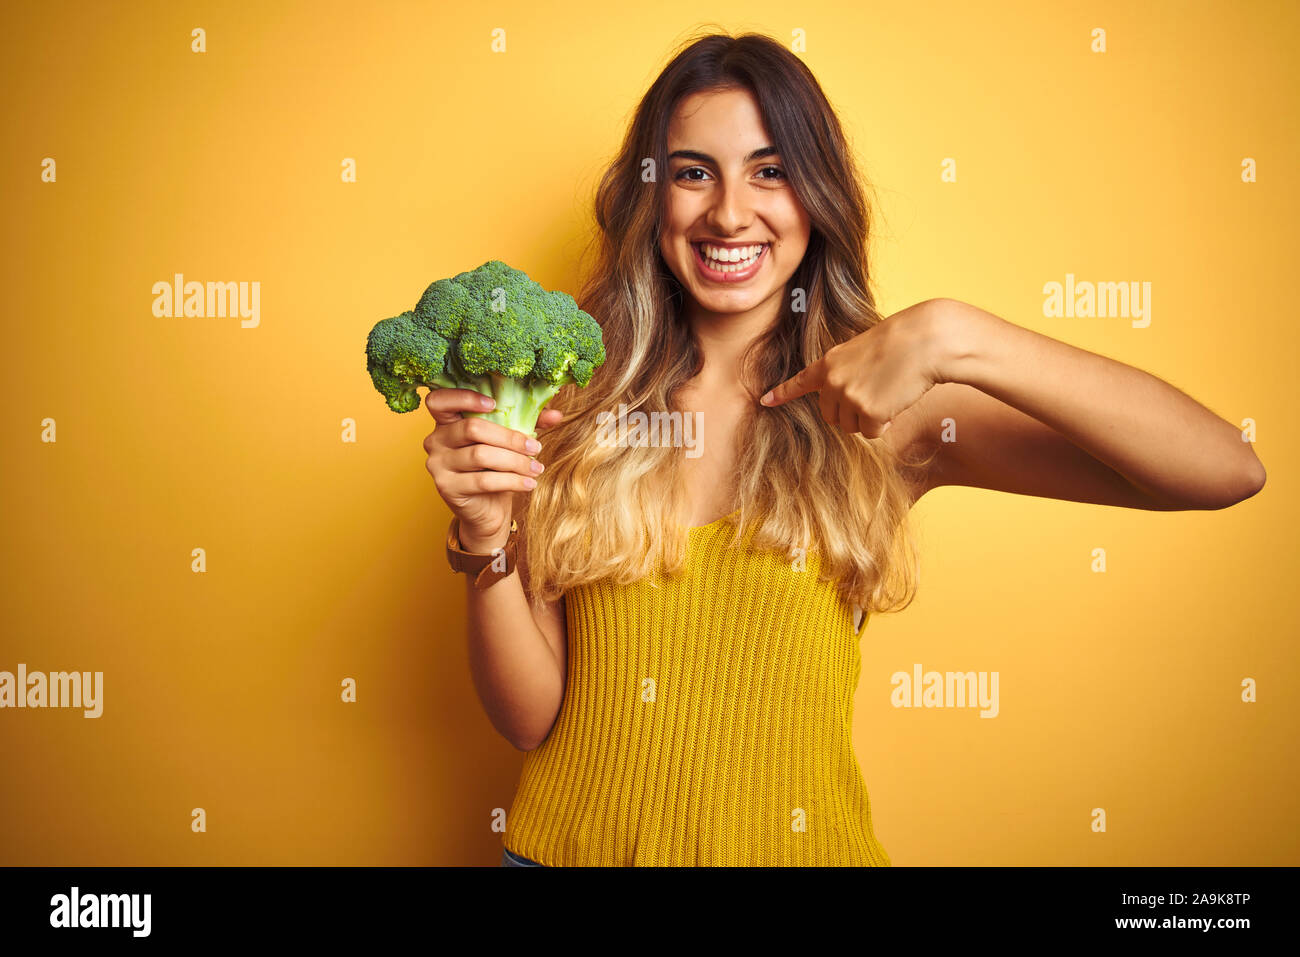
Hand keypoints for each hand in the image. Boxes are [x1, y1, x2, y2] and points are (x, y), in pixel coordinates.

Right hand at [422, 390, 562, 550]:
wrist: (486, 511)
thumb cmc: (495, 470)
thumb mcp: (509, 442)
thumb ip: (528, 424)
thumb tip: (556, 414)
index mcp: (446, 422)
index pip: (439, 400)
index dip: (464, 397)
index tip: (494, 404)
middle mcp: (435, 441)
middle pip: (472, 428)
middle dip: (510, 438)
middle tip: (536, 448)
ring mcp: (437, 465)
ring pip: (480, 455)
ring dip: (515, 462)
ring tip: (536, 468)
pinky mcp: (447, 488)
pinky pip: (483, 481)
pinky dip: (512, 481)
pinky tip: (529, 484)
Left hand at [759, 299, 947, 437]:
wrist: (926, 340)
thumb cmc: (903, 342)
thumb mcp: (863, 351)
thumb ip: (847, 373)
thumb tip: (848, 402)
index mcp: (829, 362)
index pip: (800, 381)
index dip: (782, 393)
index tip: (765, 401)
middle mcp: (832, 382)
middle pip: (831, 416)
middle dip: (851, 413)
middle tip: (875, 392)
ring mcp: (849, 397)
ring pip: (852, 427)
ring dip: (870, 418)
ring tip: (888, 391)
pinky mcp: (868, 412)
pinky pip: (871, 433)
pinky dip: (884, 424)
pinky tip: (896, 400)